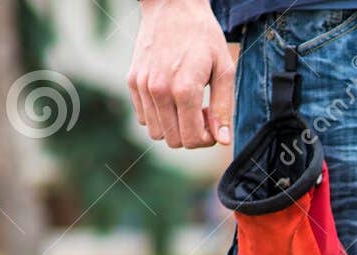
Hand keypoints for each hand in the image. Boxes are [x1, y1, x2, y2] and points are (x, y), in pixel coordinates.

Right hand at [127, 0, 234, 147]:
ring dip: (174, 127)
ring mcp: (142, 86)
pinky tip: (172, 99)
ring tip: (187, 105)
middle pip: (174, 140)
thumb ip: (223, 108)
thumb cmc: (203, 37)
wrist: (173, 7)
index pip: (192, 138)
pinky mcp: (132, 81)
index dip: (207, 139)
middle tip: (202, 113)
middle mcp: (159, 90)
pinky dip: (159, 116)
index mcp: (184, 89)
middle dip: (192, 135)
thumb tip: (223, 140)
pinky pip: (144, 117)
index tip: (213, 123)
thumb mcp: (224, 70)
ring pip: (156, 132)